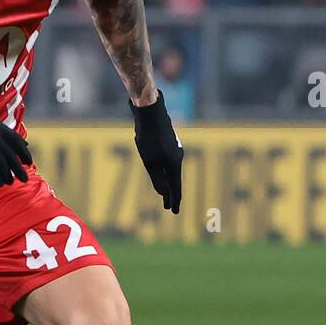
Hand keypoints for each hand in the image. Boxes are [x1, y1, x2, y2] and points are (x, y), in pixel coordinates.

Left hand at [130, 89, 182, 212]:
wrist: (150, 112)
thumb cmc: (148, 138)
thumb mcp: (150, 162)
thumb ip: (157, 178)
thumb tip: (164, 192)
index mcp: (174, 164)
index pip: (175, 187)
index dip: (174, 201)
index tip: (173, 212)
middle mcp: (177, 157)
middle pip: (174, 180)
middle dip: (171, 194)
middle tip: (168, 207)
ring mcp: (173, 149)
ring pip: (171, 171)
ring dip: (168, 183)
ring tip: (164, 193)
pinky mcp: (168, 142)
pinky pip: (168, 162)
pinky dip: (165, 172)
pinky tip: (161, 172)